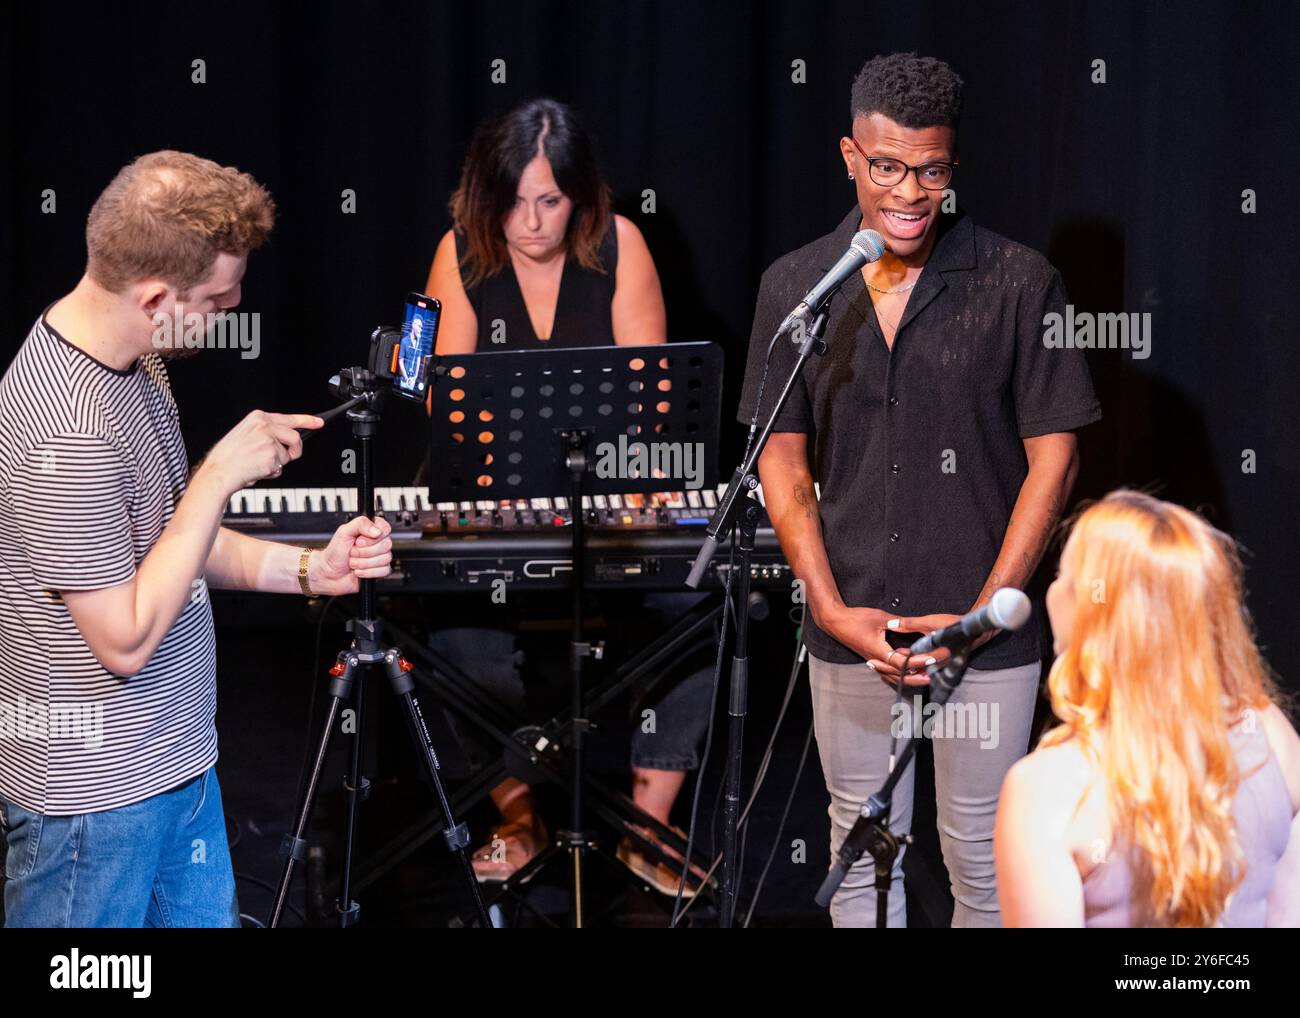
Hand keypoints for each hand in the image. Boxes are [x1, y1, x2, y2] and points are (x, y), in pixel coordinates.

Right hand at [200, 410, 323, 493]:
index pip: (289, 418)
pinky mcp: (272, 454)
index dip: (307, 420)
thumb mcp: (246, 435)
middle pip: (295, 437)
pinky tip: (257, 469)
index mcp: (258, 417)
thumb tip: (284, 440)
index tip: (319, 422)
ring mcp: (270, 439)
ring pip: (288, 454)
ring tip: (259, 463)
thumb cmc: (229, 457)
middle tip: (287, 457)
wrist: (220, 471)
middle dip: (294, 450)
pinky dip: (272, 472)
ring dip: (278, 463)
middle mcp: (265, 425)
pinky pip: (281, 466)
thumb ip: (265, 433)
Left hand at [310, 516, 393, 593]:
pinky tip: (359, 570)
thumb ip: (360, 524)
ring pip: (385, 559)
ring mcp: (379, 557)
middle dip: (365, 552)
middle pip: (386, 545)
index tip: (359, 540)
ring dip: (364, 563)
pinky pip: (384, 570)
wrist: (330, 573)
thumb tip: (377, 530)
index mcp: (370, 530)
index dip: (373, 537)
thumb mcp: (343, 532)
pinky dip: (368, 572)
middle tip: (353, 551)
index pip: (385, 528)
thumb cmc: (335, 552)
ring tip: (353, 562)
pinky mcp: (380, 570)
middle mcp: (377, 543)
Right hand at [816, 603, 934, 685]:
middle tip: (930, 676)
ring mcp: (872, 660)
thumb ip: (897, 622)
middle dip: (915, 676)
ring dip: (906, 678)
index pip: (901, 662)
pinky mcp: (871, 658)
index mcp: (878, 650)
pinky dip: (896, 675)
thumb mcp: (879, 617)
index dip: (917, 662)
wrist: (836, 622)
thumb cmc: (855, 619)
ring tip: (921, 677)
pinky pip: (885, 672)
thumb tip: (912, 624)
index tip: (930, 660)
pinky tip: (905, 672)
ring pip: (891, 676)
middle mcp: (875, 659)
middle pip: (897, 675)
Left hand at [883, 612, 999, 675]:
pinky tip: (901, 656)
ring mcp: (939, 665)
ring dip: (900, 666)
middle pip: (910, 670)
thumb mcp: (930, 621)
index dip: (892, 661)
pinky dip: (910, 664)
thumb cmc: (954, 624)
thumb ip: (910, 624)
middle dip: (893, 667)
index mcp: (933, 655)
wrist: (974, 629)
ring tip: (884, 661)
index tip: (878, 659)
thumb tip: (892, 623)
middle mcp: (936, 664)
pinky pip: (921, 667)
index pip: (908, 663)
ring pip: (915, 670)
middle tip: (875, 663)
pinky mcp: (940, 663)